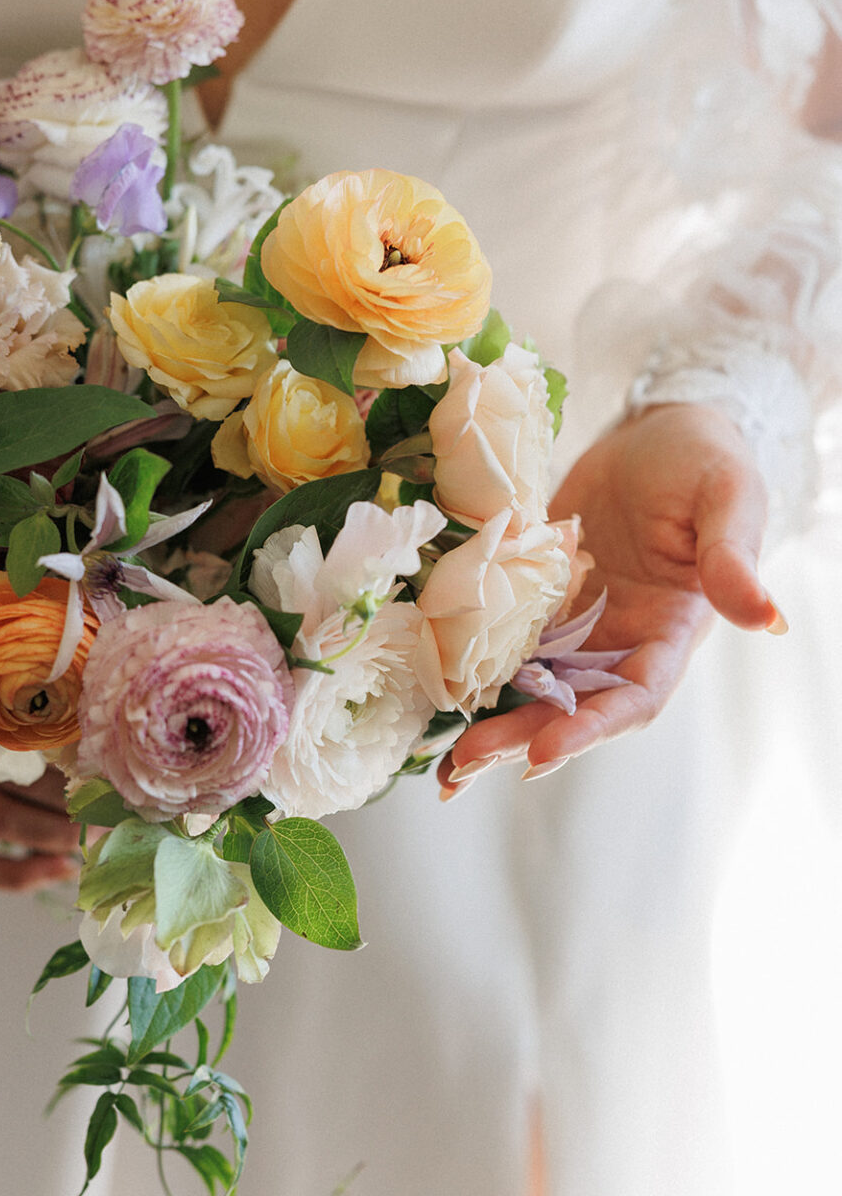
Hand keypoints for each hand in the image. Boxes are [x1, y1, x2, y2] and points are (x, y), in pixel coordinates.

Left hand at [440, 404, 783, 789]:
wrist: (652, 432)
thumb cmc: (703, 461)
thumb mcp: (728, 499)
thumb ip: (733, 560)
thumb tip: (765, 618)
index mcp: (668, 632)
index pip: (632, 698)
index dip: (588, 730)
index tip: (539, 753)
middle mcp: (615, 641)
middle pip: (566, 707)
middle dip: (517, 736)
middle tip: (463, 763)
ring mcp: (569, 622)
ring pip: (526, 685)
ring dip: (485, 720)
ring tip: (440, 757)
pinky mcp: (531, 597)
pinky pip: (495, 640)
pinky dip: (464, 668)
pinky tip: (428, 689)